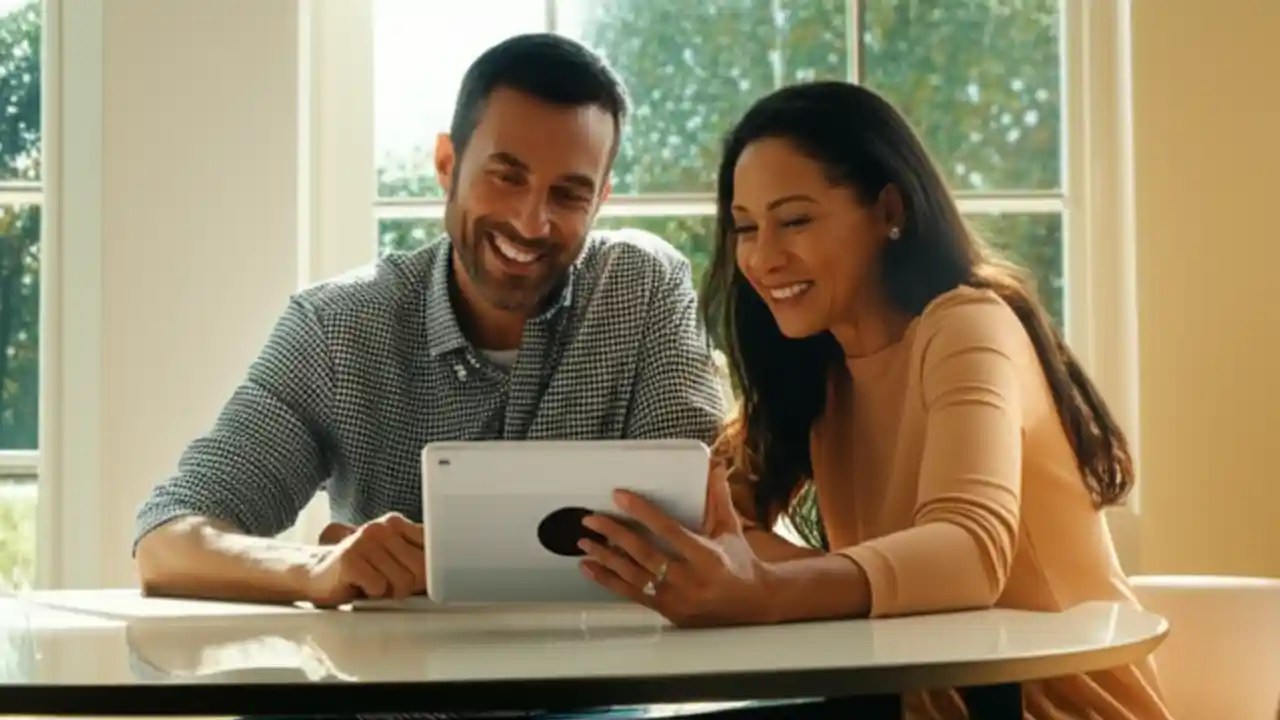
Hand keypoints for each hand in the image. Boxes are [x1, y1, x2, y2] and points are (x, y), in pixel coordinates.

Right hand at [304, 513, 425, 607]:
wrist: (316, 574)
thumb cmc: (361, 570)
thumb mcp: (392, 558)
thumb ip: (417, 558)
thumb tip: (447, 574)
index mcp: (397, 524)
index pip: (433, 547)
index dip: (434, 570)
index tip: (433, 581)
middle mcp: (382, 528)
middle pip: (422, 568)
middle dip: (410, 586)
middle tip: (390, 586)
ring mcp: (365, 541)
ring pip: (403, 581)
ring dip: (389, 592)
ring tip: (373, 585)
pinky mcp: (351, 559)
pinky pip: (379, 588)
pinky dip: (372, 595)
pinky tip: (359, 586)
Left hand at [578, 465, 773, 627]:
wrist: (753, 603)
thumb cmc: (740, 562)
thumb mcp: (730, 528)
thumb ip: (718, 498)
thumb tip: (715, 467)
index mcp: (707, 556)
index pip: (668, 530)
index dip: (642, 512)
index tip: (620, 496)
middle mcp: (690, 580)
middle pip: (644, 554)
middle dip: (614, 534)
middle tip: (591, 520)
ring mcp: (677, 599)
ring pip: (634, 577)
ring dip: (606, 559)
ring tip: (585, 543)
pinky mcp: (667, 611)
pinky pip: (632, 594)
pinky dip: (609, 581)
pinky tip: (591, 569)